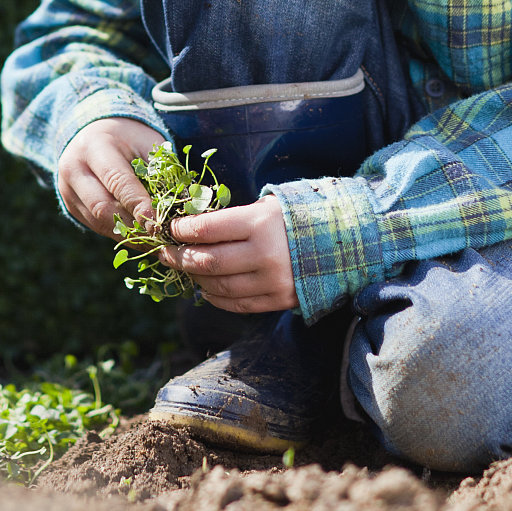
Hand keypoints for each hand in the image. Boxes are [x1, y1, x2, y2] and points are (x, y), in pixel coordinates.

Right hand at [57, 118, 164, 238]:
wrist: (95, 132)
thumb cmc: (128, 138)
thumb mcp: (146, 143)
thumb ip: (159, 170)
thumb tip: (176, 205)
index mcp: (94, 146)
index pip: (117, 181)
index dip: (139, 205)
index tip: (160, 224)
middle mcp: (73, 167)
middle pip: (102, 207)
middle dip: (133, 226)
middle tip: (159, 238)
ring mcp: (67, 188)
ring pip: (98, 221)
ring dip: (127, 235)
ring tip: (153, 242)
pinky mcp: (70, 204)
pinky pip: (95, 225)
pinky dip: (119, 234)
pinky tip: (139, 237)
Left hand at [162, 196, 297, 313]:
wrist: (346, 242)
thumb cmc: (300, 217)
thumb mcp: (268, 206)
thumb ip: (233, 217)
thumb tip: (193, 226)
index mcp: (260, 223)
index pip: (206, 229)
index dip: (181, 230)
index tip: (170, 229)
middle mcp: (264, 254)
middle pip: (207, 261)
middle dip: (179, 257)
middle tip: (165, 253)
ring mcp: (272, 281)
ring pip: (219, 286)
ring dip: (195, 279)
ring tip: (184, 270)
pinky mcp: (280, 301)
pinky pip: (238, 305)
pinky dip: (216, 299)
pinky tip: (205, 290)